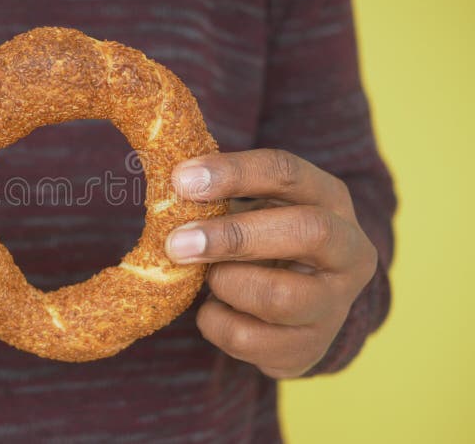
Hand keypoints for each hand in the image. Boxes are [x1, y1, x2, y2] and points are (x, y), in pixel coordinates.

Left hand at [165, 149, 376, 377]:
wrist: (293, 306)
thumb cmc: (261, 239)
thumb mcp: (251, 206)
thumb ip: (218, 193)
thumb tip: (171, 182)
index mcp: (330, 198)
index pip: (287, 173)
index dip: (233, 173)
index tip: (181, 180)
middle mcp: (349, 250)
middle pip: (305, 231)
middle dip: (233, 236)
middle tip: (176, 243)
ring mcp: (334, 305)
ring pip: (277, 296)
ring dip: (225, 283)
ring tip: (210, 278)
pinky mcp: (308, 348)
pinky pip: (246, 338)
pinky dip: (214, 321)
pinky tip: (216, 308)